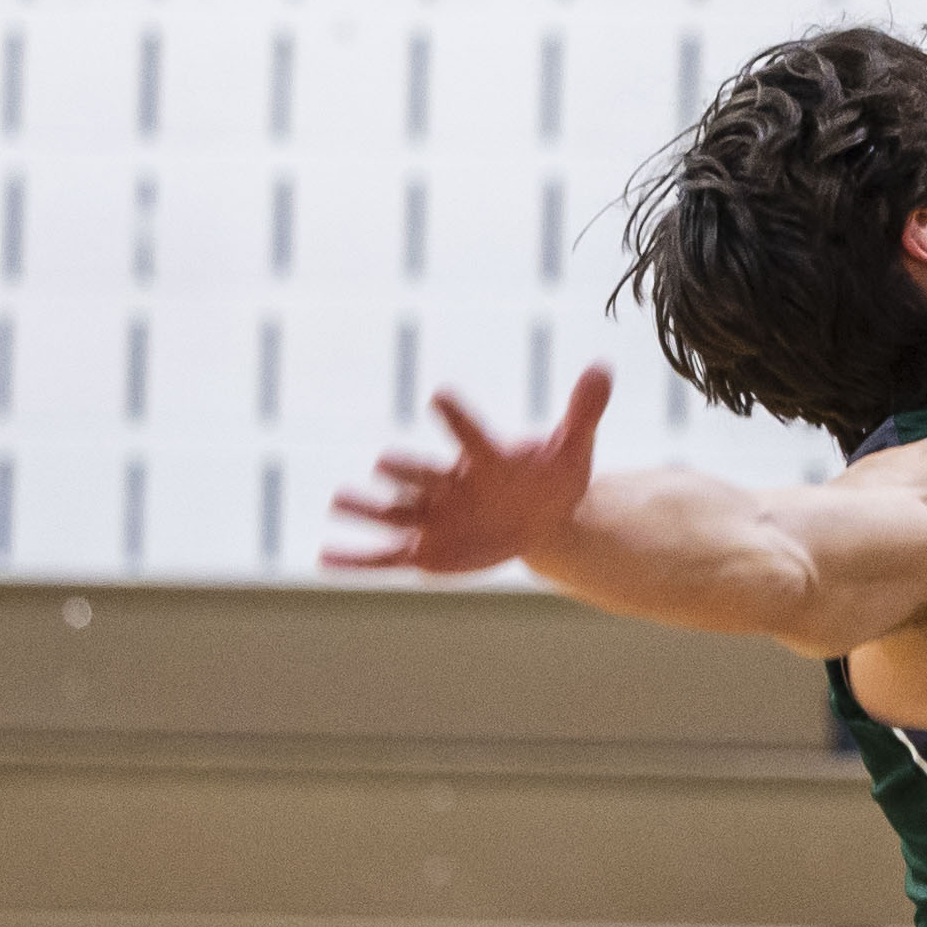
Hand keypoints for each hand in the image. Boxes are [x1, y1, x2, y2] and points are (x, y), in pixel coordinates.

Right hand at [324, 363, 612, 573]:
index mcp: (485, 457)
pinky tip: (324, 559)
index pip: (472, 434)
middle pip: (423, 476)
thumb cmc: (551, 476)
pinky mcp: (426, 552)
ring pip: (395, 514)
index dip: (458, 417)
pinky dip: (356, 560)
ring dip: (367, 509)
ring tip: (337, 501)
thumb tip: (602, 367)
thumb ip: (584, 411)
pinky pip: (386, 558)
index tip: (441, 396)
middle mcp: (450, 484)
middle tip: (383, 462)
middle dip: (405, 470)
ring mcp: (434, 518)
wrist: (542, 516)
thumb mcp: (573, 448)